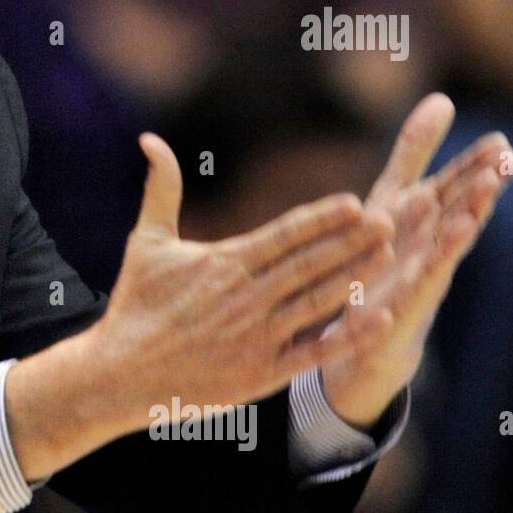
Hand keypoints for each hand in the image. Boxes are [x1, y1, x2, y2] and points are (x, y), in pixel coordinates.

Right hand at [90, 133, 396, 428]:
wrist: (118, 374)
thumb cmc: (134, 306)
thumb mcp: (146, 242)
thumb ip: (161, 189)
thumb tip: (150, 139)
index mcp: (223, 263)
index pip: (283, 235)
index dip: (321, 219)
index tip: (354, 203)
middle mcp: (244, 297)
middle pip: (309, 263)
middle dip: (353, 241)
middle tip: (393, 220)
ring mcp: (255, 336)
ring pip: (317, 302)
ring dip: (355, 278)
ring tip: (391, 257)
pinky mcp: (259, 373)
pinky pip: (313, 352)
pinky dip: (347, 336)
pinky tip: (377, 319)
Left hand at [319, 94, 512, 427]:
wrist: (363, 339)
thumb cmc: (384, 260)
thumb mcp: (392, 201)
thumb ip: (415, 155)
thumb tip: (443, 98)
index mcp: (424, 226)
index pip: (455, 193)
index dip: (476, 170)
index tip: (500, 144)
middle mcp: (424, 256)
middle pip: (454, 223)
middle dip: (475, 198)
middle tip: (499, 170)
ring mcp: (409, 292)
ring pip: (433, 266)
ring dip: (451, 244)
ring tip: (469, 220)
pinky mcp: (382, 324)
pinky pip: (390, 313)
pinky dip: (398, 303)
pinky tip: (404, 292)